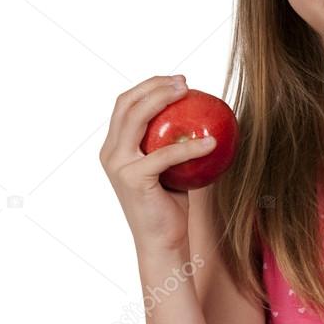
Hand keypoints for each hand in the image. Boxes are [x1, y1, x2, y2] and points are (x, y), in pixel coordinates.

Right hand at [99, 74, 215, 254]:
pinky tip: (213, 142)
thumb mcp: (171, 168)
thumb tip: (202, 117)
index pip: (125, 104)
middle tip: (185, 82)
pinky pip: (167, 154)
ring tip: (190, 93)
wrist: (163, 242)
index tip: (178, 80)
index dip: (149, 85)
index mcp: (114, 148)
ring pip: (137, 118)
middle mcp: (110, 153)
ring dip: (163, 99)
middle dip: (155, 85)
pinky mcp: (134, 178)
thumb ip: (173, 144)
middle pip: (127, 103)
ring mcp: (119, 165)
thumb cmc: (171, 206)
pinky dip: (191, 146)